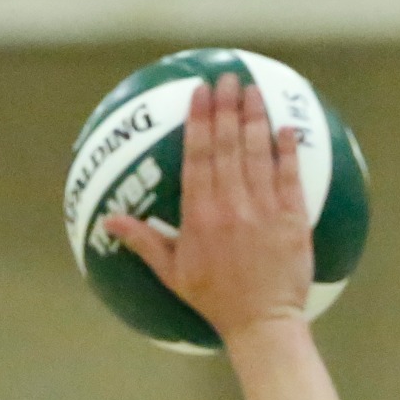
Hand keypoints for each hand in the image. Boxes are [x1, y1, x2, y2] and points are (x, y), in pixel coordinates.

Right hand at [105, 74, 313, 344]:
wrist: (262, 322)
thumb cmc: (216, 299)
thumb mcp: (172, 273)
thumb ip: (143, 241)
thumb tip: (108, 222)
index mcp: (199, 213)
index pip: (198, 155)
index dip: (199, 119)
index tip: (201, 92)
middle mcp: (231, 204)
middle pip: (227, 145)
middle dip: (227, 106)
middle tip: (227, 76)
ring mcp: (263, 210)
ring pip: (258, 153)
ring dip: (255, 118)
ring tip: (253, 89)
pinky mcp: (292, 220)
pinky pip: (290, 177)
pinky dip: (288, 150)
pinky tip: (286, 126)